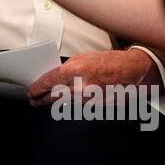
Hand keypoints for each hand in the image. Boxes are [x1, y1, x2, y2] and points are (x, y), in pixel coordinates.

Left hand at [25, 50, 154, 107]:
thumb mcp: (84, 58)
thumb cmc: (110, 61)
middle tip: (34, 100)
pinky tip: (65, 101)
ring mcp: (89, 99)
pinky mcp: (95, 106)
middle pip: (54, 97)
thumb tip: (54, 76)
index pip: (50, 81)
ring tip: (44, 101)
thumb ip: (67, 68)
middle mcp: (81, 87)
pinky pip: (78, 105)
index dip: (38, 88)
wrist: (133, 71)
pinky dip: (70, 103)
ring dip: (54, 102)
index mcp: (76, 71)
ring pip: (65, 103)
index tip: (31, 91)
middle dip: (42, 99)